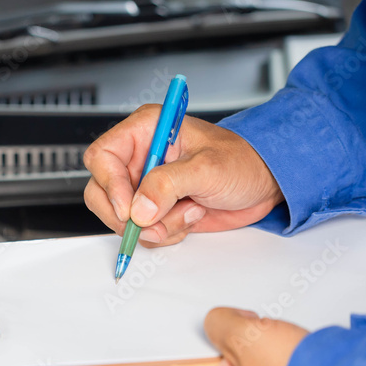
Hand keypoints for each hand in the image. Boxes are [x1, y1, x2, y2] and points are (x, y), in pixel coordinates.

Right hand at [83, 105, 283, 245]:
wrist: (264, 184)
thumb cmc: (243, 161)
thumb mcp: (207, 168)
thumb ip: (168, 185)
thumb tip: (139, 208)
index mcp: (145, 132)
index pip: (102, 157)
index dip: (109, 185)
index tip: (129, 208)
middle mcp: (140, 158)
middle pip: (101, 192)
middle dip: (128, 216)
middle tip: (156, 222)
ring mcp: (146, 187)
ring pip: (121, 218)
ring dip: (155, 226)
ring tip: (188, 212)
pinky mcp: (156, 210)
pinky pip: (142, 232)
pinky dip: (165, 233)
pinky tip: (190, 217)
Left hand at [155, 308, 308, 365]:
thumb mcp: (247, 335)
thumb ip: (218, 323)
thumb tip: (217, 322)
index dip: (171, 344)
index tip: (173, 326)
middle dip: (213, 343)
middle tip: (230, 327)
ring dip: (240, 349)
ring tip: (257, 339)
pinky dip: (257, 359)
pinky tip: (272, 348)